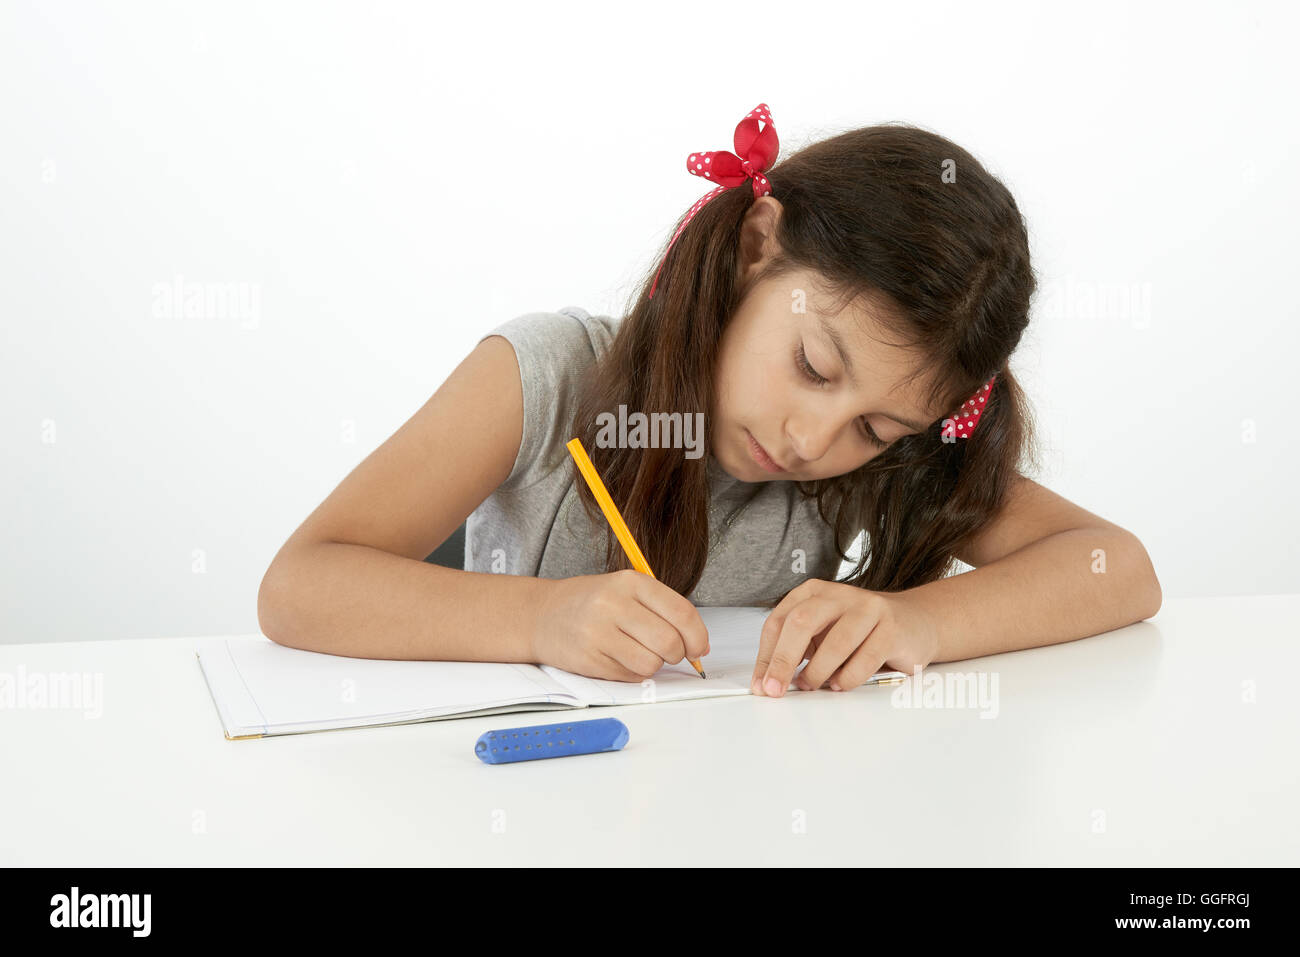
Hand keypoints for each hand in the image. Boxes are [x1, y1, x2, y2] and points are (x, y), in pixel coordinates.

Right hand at [532, 569, 709, 681]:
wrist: (542, 615)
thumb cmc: (592, 603)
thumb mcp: (626, 591)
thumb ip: (663, 611)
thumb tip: (699, 646)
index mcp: (631, 582)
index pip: (681, 612)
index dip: (697, 636)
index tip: (699, 648)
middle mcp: (614, 604)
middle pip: (669, 642)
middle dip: (676, 654)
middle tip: (668, 653)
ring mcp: (598, 633)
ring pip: (651, 664)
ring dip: (653, 665)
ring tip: (637, 652)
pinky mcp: (589, 659)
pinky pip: (630, 676)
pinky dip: (633, 673)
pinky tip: (618, 658)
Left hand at [750, 579, 938, 696]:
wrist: (914, 622)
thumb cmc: (860, 632)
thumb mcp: (822, 634)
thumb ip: (797, 651)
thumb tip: (768, 681)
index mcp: (812, 593)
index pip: (778, 622)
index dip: (766, 656)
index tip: (761, 684)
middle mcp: (837, 594)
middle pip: (800, 623)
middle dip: (783, 661)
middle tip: (776, 690)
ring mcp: (867, 607)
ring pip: (834, 643)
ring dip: (818, 672)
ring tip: (812, 686)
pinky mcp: (891, 626)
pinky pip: (865, 658)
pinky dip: (848, 678)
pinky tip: (841, 684)